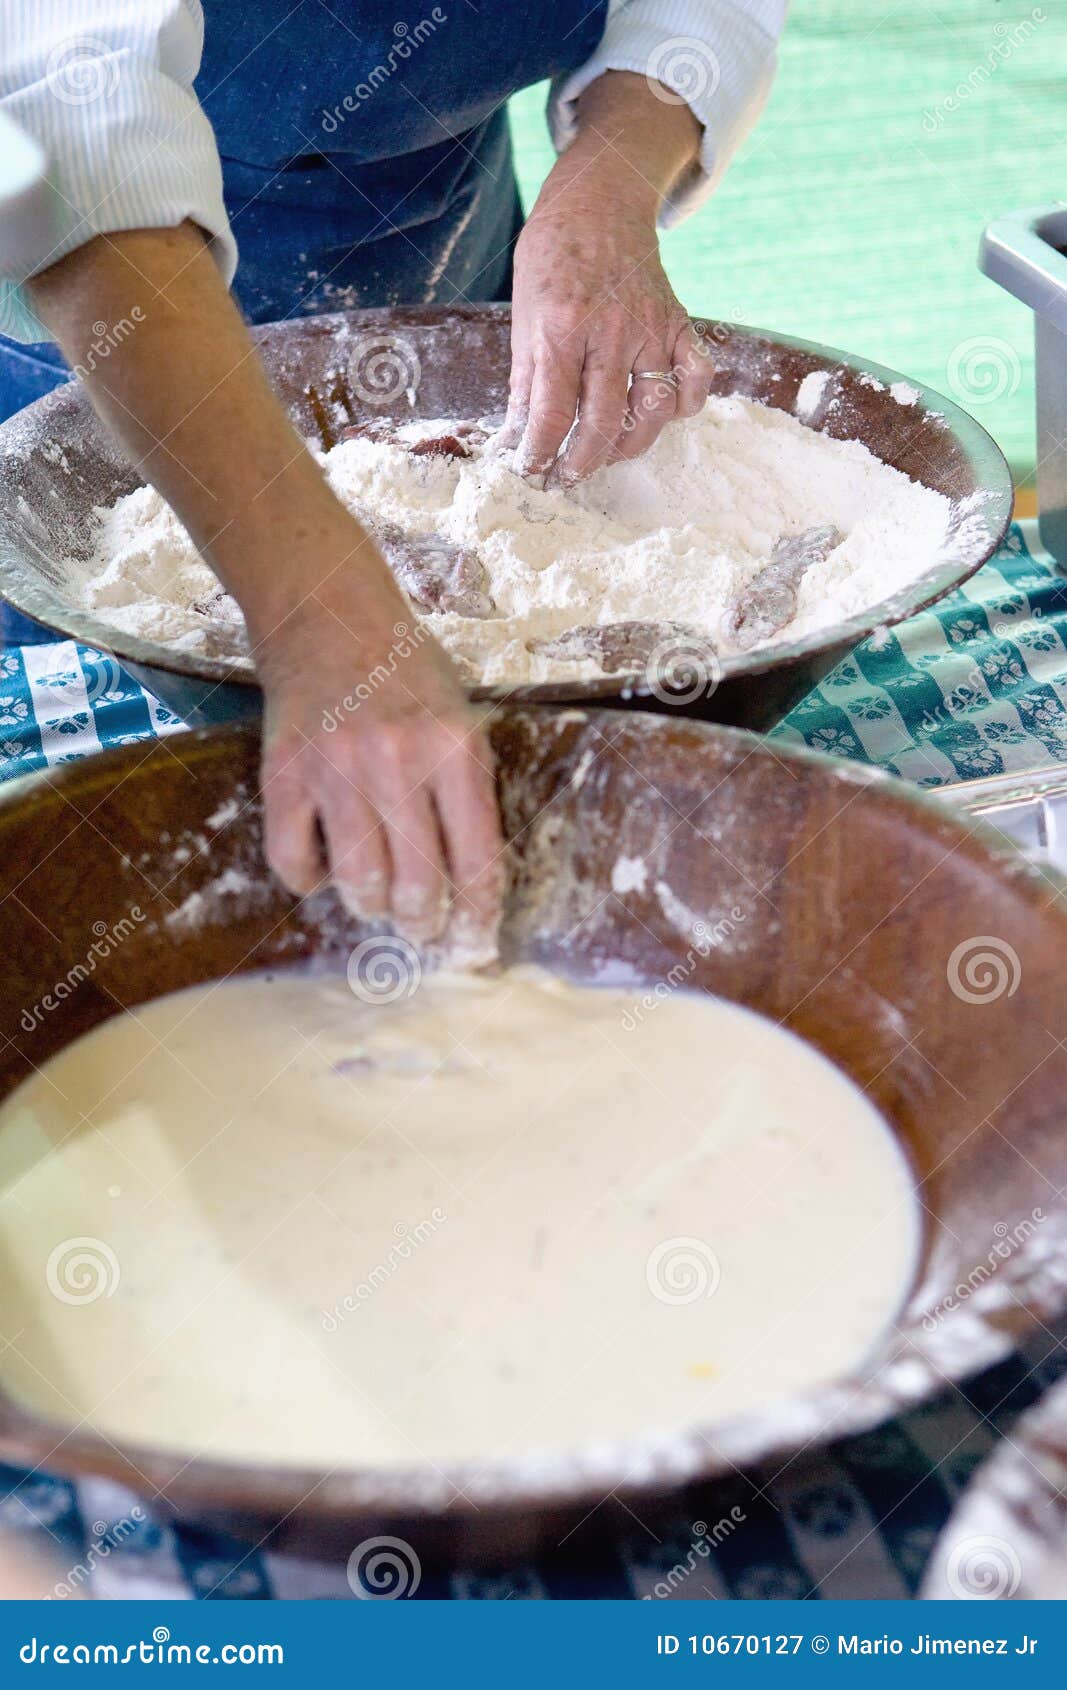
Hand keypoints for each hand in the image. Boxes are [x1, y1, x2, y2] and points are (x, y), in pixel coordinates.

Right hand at [254, 572, 503, 952]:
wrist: (328, 614)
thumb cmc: (406, 672)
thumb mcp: (460, 718)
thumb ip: (466, 793)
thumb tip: (469, 885)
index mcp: (456, 749)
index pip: (478, 861)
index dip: (477, 914)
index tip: (474, 937)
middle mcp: (399, 762)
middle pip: (417, 886)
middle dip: (422, 923)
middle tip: (420, 926)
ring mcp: (337, 769)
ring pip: (358, 882)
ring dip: (370, 907)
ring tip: (376, 902)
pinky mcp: (284, 774)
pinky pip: (292, 860)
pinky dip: (309, 880)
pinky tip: (323, 868)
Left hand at [495, 73, 713, 482]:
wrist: (600, 199)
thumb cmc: (552, 257)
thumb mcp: (524, 314)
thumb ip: (525, 378)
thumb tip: (516, 436)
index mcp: (562, 326)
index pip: (553, 410)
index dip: (541, 451)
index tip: (532, 470)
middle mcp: (611, 329)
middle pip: (603, 420)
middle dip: (582, 461)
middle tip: (567, 476)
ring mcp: (651, 327)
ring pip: (652, 410)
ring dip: (629, 445)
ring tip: (606, 452)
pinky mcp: (679, 323)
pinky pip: (696, 379)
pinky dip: (683, 406)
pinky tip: (659, 413)